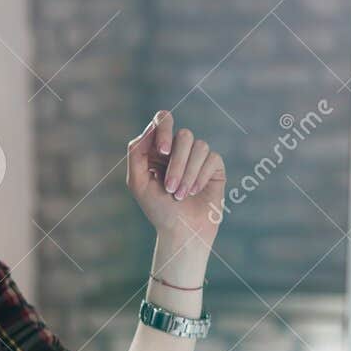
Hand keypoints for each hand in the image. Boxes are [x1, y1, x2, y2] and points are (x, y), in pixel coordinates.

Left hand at [127, 110, 225, 243]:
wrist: (181, 230)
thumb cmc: (157, 208)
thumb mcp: (138, 182)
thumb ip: (137, 153)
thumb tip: (150, 128)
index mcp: (158, 148)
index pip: (163, 120)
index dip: (164, 130)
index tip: (162, 152)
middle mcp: (179, 149)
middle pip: (184, 135)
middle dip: (177, 164)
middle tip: (170, 188)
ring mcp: (198, 156)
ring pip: (200, 146)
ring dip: (188, 174)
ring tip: (180, 195)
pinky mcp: (214, 166)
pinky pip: (212, 159)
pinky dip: (201, 177)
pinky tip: (195, 192)